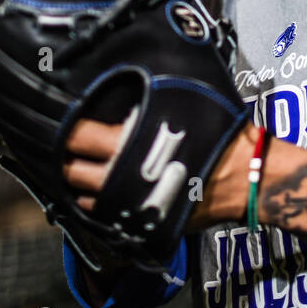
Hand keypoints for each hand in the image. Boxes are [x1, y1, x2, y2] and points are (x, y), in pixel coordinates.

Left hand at [62, 117, 261, 231]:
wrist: (247, 177)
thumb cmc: (219, 135)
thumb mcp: (182, 103)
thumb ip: (149, 98)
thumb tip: (125, 83)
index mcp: (129, 142)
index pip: (79, 136)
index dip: (65, 129)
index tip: (60, 122)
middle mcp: (122, 176)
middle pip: (73, 171)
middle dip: (64, 159)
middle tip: (64, 149)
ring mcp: (130, 205)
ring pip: (84, 199)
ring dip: (77, 185)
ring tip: (79, 171)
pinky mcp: (141, 225)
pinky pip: (103, 220)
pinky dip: (94, 208)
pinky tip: (97, 196)